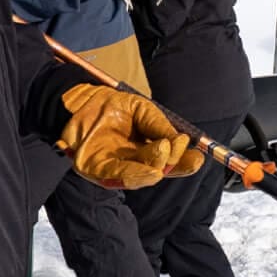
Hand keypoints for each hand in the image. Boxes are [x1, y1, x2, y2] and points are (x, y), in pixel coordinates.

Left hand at [55, 84, 206, 189]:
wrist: (79, 99)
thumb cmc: (111, 106)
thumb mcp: (141, 110)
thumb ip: (159, 125)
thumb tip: (180, 141)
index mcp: (145, 151)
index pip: (168, 162)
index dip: (183, 163)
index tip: (197, 157)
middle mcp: (132, 164)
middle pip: (157, 171)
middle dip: (171, 162)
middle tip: (175, 145)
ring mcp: (114, 170)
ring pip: (140, 176)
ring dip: (155, 166)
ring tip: (164, 151)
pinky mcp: (96, 170)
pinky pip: (118, 176)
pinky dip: (135, 174)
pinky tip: (151, 171)